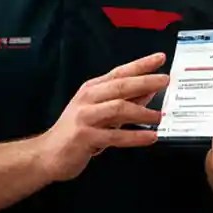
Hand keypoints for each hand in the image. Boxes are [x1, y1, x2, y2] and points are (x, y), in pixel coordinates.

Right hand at [35, 53, 169, 182]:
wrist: (48, 154)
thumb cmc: (75, 131)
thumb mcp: (100, 112)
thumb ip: (124, 101)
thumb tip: (148, 92)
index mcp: (92, 89)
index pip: (120, 72)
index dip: (141, 64)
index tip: (160, 58)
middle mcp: (88, 99)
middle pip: (121, 86)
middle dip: (146, 81)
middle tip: (165, 80)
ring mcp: (86, 117)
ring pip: (119, 108)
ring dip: (143, 112)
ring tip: (160, 116)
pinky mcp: (86, 136)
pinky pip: (116, 135)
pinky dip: (135, 136)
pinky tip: (150, 137)